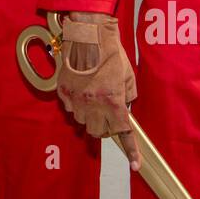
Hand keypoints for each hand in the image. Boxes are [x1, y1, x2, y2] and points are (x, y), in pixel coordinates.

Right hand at [56, 11, 141, 169]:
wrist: (88, 33)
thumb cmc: (111, 52)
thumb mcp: (128, 75)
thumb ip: (128, 95)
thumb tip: (124, 107)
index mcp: (113, 100)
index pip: (123, 132)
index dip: (131, 150)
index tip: (136, 164)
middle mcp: (94, 103)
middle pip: (99, 132)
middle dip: (105, 127)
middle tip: (108, 114)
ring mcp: (76, 98)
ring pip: (83, 122)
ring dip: (90, 116)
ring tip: (93, 98)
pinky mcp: (63, 91)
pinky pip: (70, 108)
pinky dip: (77, 105)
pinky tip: (81, 90)